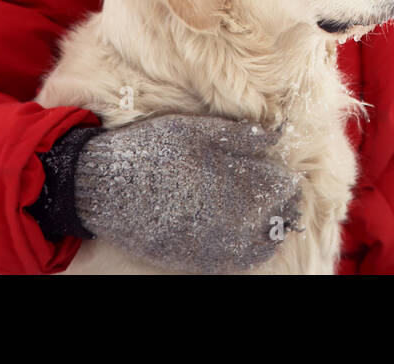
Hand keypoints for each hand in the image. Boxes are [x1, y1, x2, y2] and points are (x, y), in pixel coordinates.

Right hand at [73, 113, 302, 273]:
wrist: (108, 189)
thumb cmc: (153, 151)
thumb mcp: (197, 130)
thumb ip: (241, 136)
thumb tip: (276, 134)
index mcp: (238, 184)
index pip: (283, 187)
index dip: (286, 179)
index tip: (281, 172)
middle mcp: (233, 219)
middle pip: (278, 216)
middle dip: (282, 204)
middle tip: (276, 193)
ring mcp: (216, 245)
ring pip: (263, 245)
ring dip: (269, 229)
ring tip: (263, 215)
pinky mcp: (199, 261)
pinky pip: (239, 262)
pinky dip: (249, 250)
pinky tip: (243, 235)